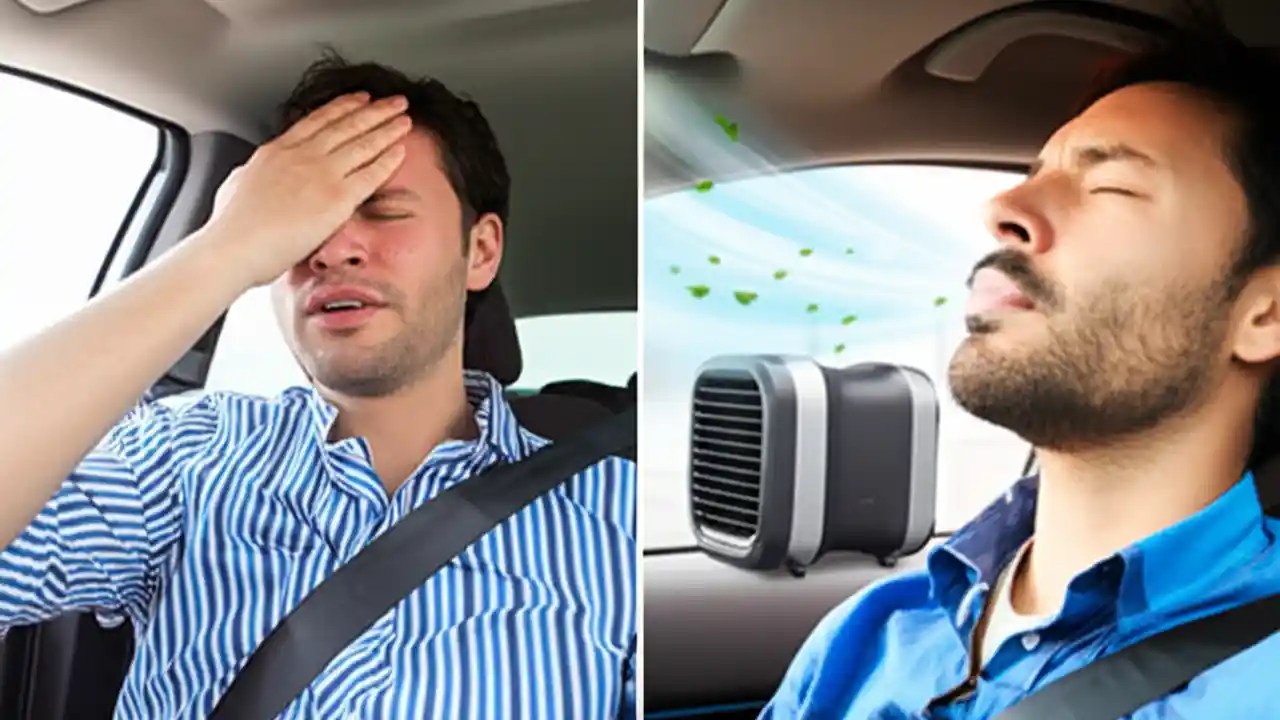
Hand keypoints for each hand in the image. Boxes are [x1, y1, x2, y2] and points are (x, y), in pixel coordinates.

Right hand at [202, 92, 411, 287]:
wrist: (234, 246)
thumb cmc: (231, 226)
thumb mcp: (238, 183)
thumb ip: (255, 172)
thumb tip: (255, 170)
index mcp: (277, 151)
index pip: (318, 120)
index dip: (343, 107)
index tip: (360, 99)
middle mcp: (302, 156)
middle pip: (346, 125)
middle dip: (374, 111)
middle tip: (393, 102)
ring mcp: (321, 174)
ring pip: (362, 143)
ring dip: (387, 128)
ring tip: (404, 118)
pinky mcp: (337, 198)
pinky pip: (370, 173)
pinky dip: (388, 159)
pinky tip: (401, 149)